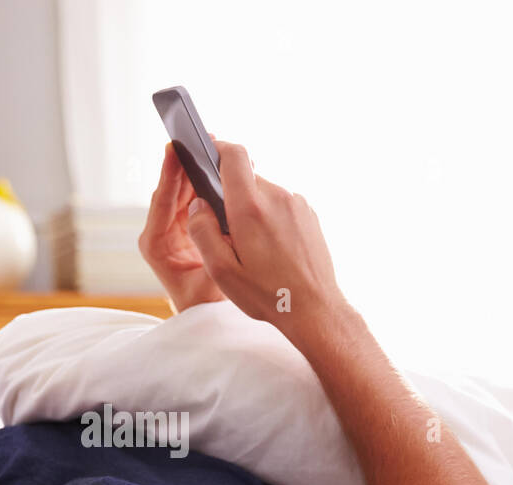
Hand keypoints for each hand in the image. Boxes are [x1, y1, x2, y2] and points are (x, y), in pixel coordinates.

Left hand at [138, 142, 226, 312]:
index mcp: (156, 244)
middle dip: (186, 163)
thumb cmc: (205, 304)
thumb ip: (214, 253)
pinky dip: (206, 182)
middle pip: (172, 189)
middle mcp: (159, 232)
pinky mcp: (186, 225)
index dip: (170, 173)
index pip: (162, 201)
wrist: (207, 319)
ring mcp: (172, 227)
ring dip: (198, 169)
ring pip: (184, 190)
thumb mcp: (212, 282)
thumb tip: (218, 218)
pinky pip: (194, 197)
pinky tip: (221, 167)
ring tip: (213, 146)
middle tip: (200, 137)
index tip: (173, 147)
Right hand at [183, 140, 348, 330]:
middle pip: (246, 178)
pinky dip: (270, 219)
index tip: (208, 153)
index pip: (234, 155)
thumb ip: (203, 232)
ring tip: (253, 247)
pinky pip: (280, 205)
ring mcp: (296, 203)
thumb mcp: (222, 271)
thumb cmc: (268, 294)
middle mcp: (276, 197)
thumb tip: (198, 206)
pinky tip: (272, 249)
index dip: (217, 148)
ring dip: (252, 211)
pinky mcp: (308, 213)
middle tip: (227, 231)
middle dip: (231, 197)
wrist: (314, 309)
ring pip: (263, 193)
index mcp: (250, 208)